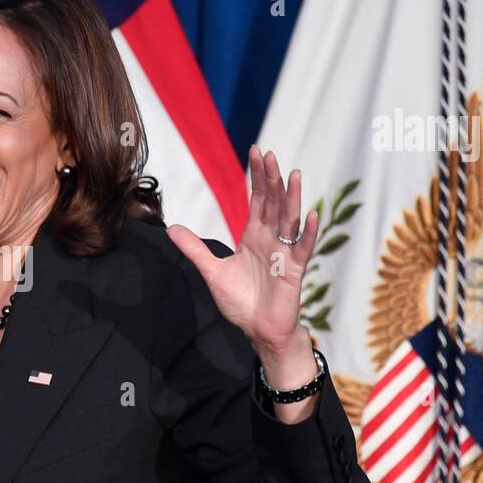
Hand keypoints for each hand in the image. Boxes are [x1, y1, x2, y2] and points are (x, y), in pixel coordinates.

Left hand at [167, 145, 317, 360]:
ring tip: (293, 173)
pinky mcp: (294, 271)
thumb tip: (172, 229)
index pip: (257, 200)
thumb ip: (195, 249)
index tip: (256, 152)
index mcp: (254, 236)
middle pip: (273, 203)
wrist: (258, 330)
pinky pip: (302, 249)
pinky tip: (311, 215)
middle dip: (271, 179)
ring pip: (289, 219)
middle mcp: (271, 240)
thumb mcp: (213, 271)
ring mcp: (284, 254)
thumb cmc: (241, 302)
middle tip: (269, 154)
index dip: (256, 177)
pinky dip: (307, 233)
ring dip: (292, 197)